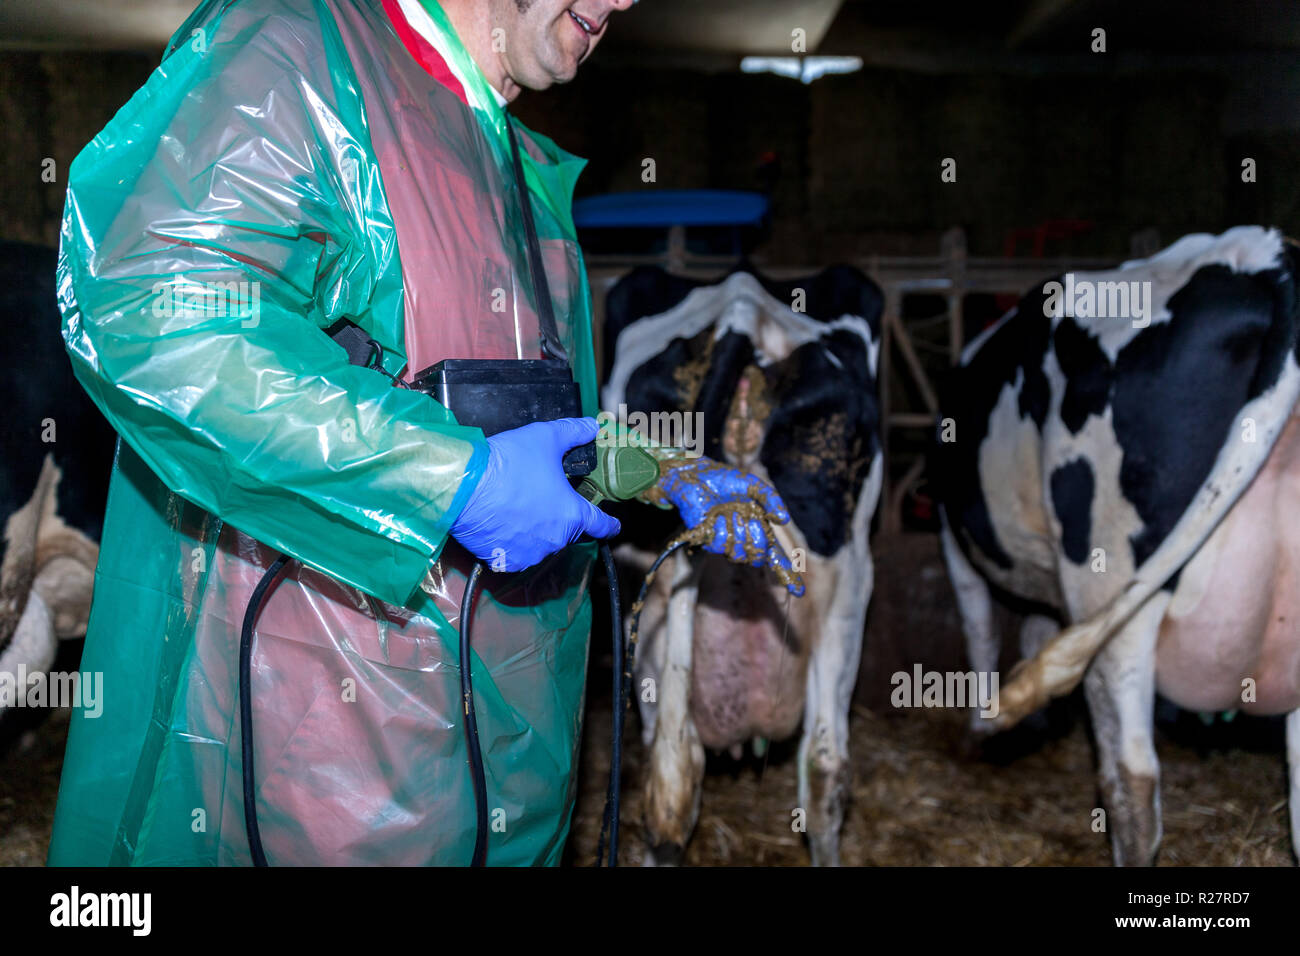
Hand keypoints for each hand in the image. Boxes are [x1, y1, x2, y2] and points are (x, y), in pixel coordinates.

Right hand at [451, 418, 619, 571]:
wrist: (464, 485)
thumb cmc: (507, 462)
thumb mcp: (546, 438)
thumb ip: (574, 432)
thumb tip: (592, 426)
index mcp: (572, 514)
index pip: (601, 525)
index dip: (609, 524)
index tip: (612, 526)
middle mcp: (555, 539)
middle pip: (567, 530)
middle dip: (560, 516)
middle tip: (541, 497)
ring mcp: (530, 552)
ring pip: (541, 542)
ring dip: (536, 529)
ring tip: (517, 507)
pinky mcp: (505, 560)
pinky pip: (516, 553)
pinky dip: (513, 541)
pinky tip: (503, 523)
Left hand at [650, 456, 804, 595]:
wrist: (696, 477)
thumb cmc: (725, 482)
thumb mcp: (754, 485)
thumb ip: (772, 499)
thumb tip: (783, 520)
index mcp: (759, 530)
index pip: (777, 558)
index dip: (788, 576)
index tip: (799, 592)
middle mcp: (744, 541)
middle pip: (759, 555)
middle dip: (758, 536)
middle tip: (749, 517)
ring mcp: (726, 543)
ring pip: (739, 552)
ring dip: (737, 527)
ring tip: (727, 511)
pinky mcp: (708, 542)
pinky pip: (721, 544)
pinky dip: (721, 525)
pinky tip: (714, 514)